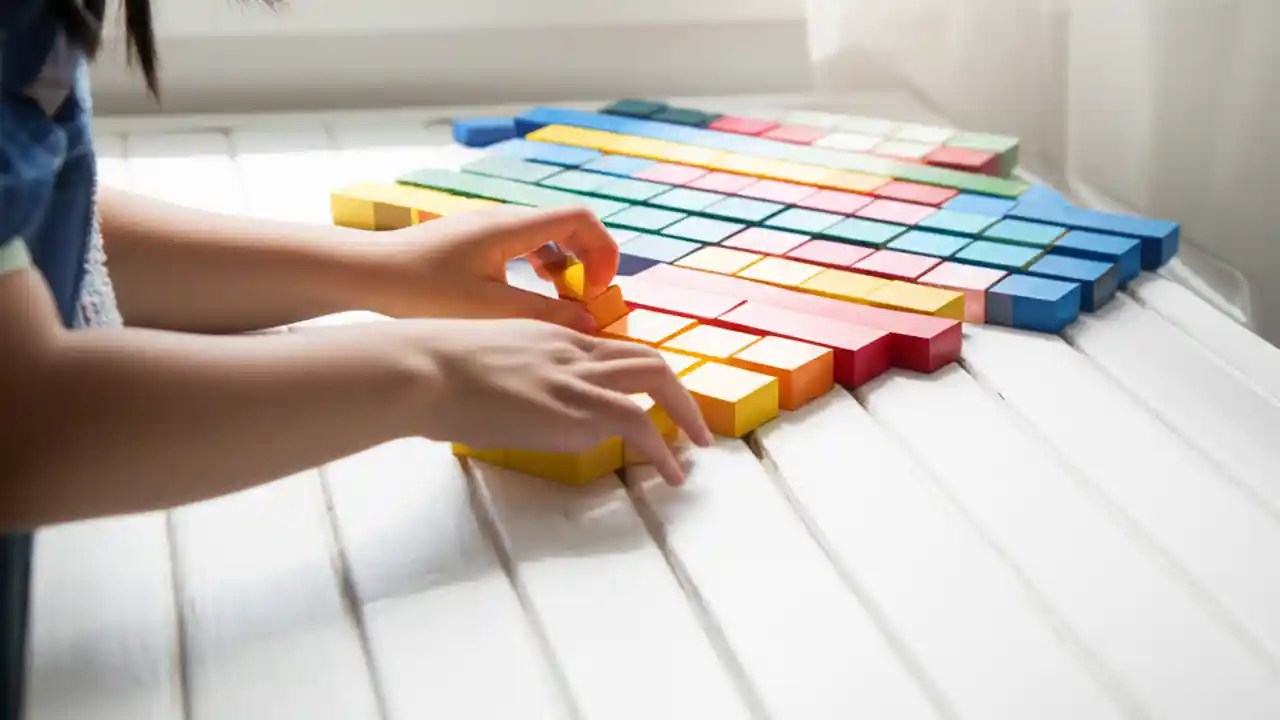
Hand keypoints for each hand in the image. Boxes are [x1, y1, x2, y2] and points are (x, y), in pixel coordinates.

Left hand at [363, 205, 618, 331]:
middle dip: (587, 263)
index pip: (581, 219)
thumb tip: (588, 321)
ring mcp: (488, 228)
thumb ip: (543, 314)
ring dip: (564, 268)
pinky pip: (523, 247)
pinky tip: (530, 298)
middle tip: (586, 302)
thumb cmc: (422, 290)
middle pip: (567, 227)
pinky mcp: (474, 242)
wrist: (368, 273)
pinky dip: (539, 269)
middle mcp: (504, 218)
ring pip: (545, 238)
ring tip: (563, 305)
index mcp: (512, 226)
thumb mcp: (488, 309)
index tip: (598, 290)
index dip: (603, 251)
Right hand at [413, 318, 713, 485]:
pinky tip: (664, 472)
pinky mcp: (568, 409)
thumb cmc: (430, 370)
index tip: (654, 403)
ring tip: (692, 458)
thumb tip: (517, 408)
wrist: (420, 369)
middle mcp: (571, 351)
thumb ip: (515, 378)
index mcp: (550, 336)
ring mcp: (573, 378)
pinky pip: (630, 420)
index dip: (641, 377)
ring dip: (683, 419)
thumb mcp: (485, 362)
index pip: (612, 351)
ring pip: (652, 382)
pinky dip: (658, 447)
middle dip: (680, 395)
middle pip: (647, 360)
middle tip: (694, 428)